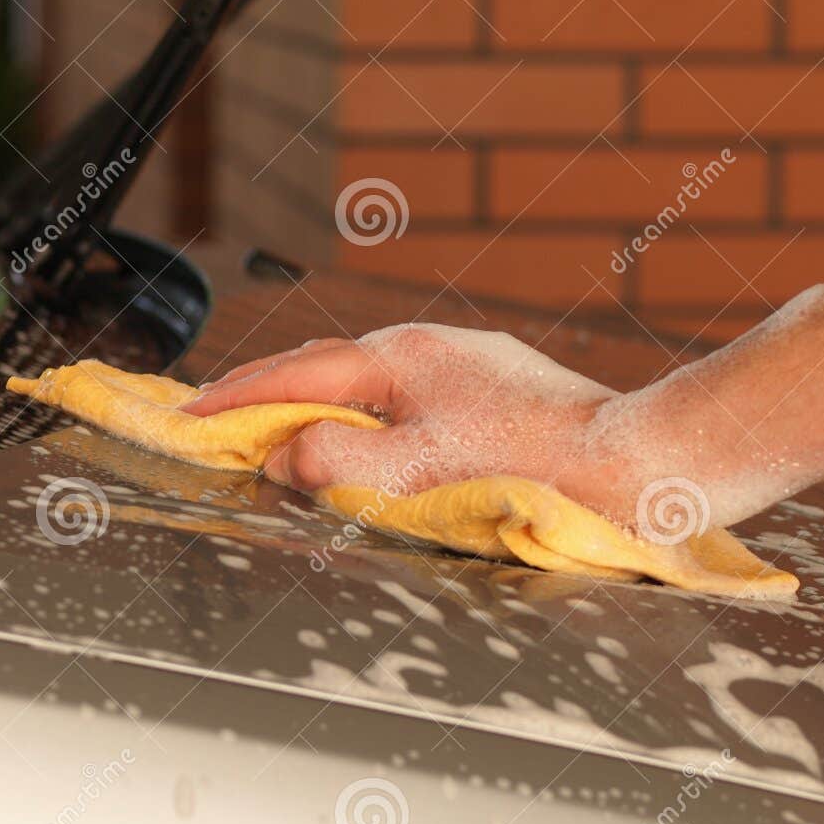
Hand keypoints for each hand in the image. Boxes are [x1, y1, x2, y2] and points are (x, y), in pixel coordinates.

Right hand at [184, 324, 642, 524]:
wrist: (637, 463)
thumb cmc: (535, 469)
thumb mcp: (417, 475)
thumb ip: (336, 465)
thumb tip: (284, 457)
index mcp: (402, 358)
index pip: (294, 375)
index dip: (234, 399)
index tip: (186, 418)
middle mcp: (429, 347)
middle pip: (324, 365)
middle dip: (266, 393)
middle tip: (217, 421)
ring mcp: (464, 362)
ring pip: (365, 378)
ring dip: (314, 403)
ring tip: (279, 431)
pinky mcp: (493, 386)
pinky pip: (402, 391)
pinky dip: (360, 412)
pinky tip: (364, 437)